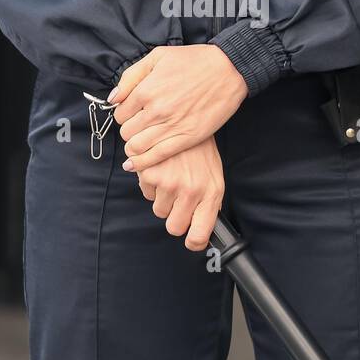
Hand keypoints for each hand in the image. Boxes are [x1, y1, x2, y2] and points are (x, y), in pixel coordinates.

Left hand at [110, 45, 247, 171]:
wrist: (228, 70)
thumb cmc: (194, 60)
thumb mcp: (158, 56)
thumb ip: (131, 76)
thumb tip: (113, 98)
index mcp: (146, 90)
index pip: (120, 114)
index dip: (123, 115)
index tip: (132, 114)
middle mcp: (156, 110)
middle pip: (126, 132)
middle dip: (129, 130)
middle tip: (138, 127)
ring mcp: (171, 126)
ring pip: (137, 147)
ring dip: (134, 146)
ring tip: (139, 143)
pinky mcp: (186, 138)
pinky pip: (156, 156)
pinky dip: (142, 163)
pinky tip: (136, 164)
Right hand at [135, 136, 224, 250]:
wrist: (187, 118)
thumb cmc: (200, 150)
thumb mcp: (213, 175)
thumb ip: (208, 202)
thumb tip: (199, 227)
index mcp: (210, 194)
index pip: (199, 235)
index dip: (193, 242)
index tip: (190, 239)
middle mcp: (191, 192)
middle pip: (173, 227)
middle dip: (173, 216)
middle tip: (177, 200)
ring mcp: (170, 184)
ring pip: (158, 209)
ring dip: (162, 197)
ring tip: (171, 175)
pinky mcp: (151, 175)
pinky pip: (146, 193)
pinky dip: (150, 183)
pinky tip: (161, 167)